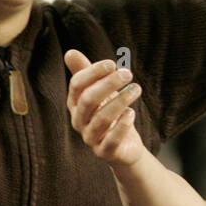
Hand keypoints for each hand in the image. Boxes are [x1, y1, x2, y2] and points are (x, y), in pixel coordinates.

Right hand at [64, 49, 146, 167]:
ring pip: (102, 119)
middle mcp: (79, 121)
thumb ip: (87, 73)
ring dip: (120, 101)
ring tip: (136, 89)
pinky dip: (121, 126)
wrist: (124, 146)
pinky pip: (111, 141)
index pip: (77, 85)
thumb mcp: (100, 91)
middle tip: (128, 74)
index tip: (112, 64)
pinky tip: (131, 113)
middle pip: (88, 100)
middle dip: (108, 84)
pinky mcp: (105, 152)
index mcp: (75, 104)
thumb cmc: (110, 112)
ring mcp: (90, 138)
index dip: (93, 72)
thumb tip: (69, 52)